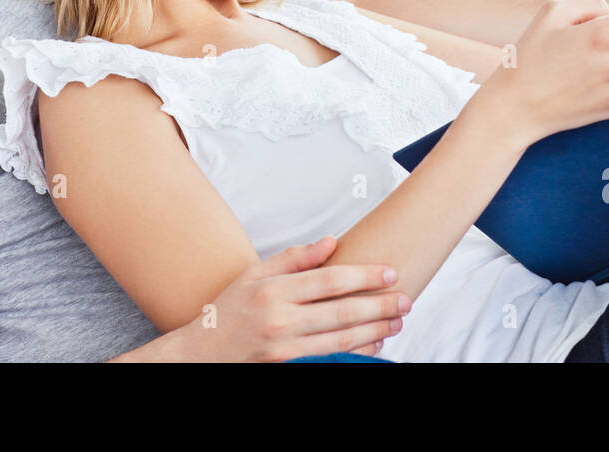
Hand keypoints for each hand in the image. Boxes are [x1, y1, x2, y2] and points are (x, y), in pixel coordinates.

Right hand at [183, 236, 409, 361]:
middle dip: (380, 306)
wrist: (202, 354)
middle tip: (406, 300)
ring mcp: (285, 348)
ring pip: (342, 339)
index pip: (330, 280)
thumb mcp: (255, 274)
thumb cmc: (230, 309)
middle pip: (343, 312)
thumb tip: (332, 241)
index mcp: (274, 290)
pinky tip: (374, 345)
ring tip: (397, 322)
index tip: (390, 272)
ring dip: (375, 331)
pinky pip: (331, 358)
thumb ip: (295, 259)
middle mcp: (280, 319)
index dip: (365, 276)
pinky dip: (356, 352)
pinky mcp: (288, 367)